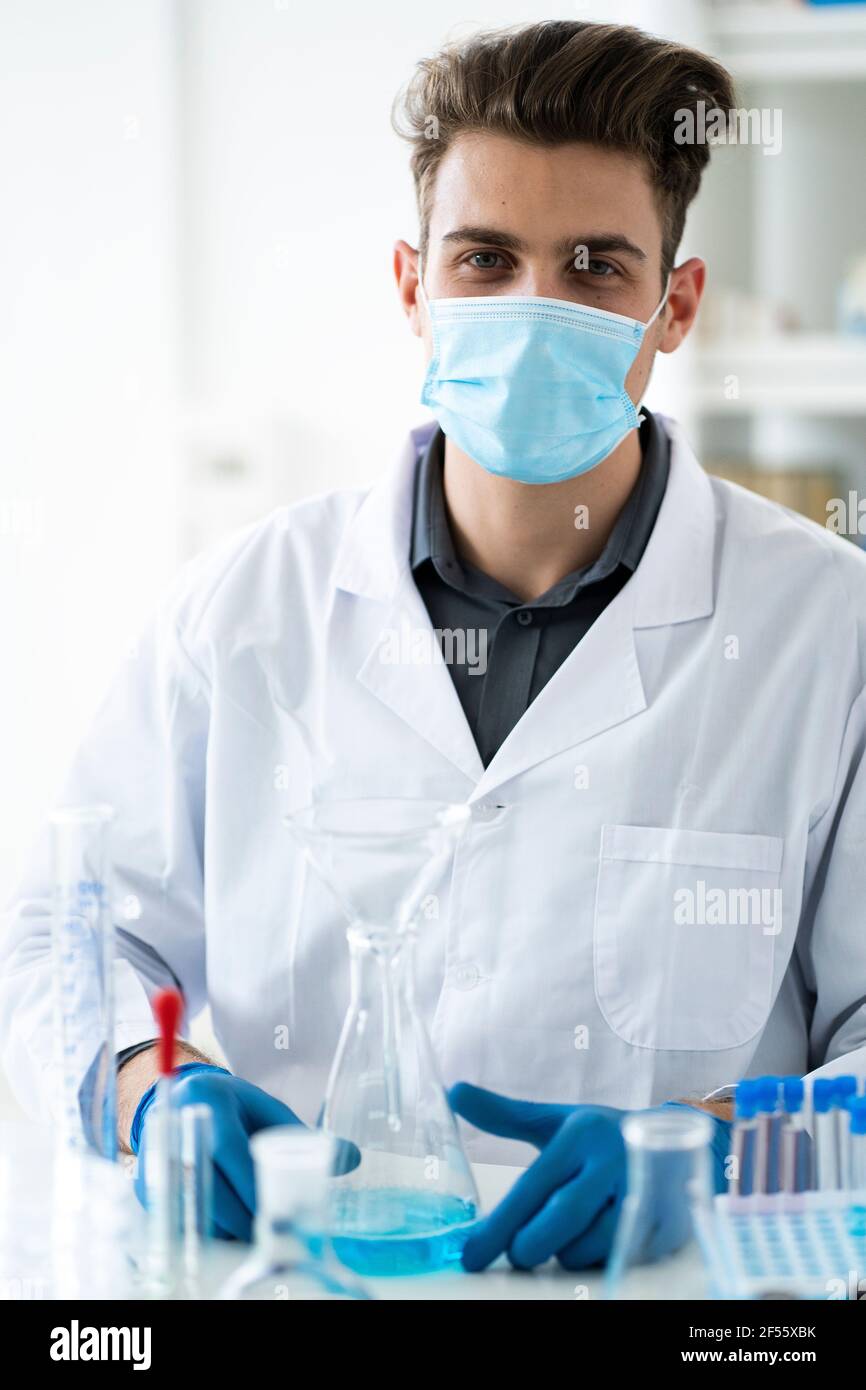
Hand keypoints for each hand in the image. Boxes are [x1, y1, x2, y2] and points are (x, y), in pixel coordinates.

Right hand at [135, 1069, 301, 1241]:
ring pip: (192, 1209)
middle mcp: (171, 1127)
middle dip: (242, 1217)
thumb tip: (351, 1158)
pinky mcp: (147, 1189)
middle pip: (207, 1184)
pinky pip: (180, 1221)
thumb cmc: (233, 1109)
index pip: (227, 1148)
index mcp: (205, 1099)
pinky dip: (209, 1233)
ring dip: (225, 1230)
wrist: (184, 1103)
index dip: (250, 1184)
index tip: (278, 1211)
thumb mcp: (267, 1111)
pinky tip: (232, 1237)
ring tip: (256, 1238)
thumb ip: (303, 1136)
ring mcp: (154, 1160)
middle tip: (273, 1235)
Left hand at [449, 1083, 728, 1272]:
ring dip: (567, 1252)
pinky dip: (598, 1259)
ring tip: (568, 1234)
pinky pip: (616, 1261)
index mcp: (581, 1135)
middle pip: (559, 1221)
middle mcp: (612, 1162)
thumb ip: (504, 1115)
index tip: (470, 1257)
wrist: (682, 1140)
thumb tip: (453, 1091)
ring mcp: (643, 1196)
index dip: (497, 1227)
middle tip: (518, 1250)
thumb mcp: (556, 1121)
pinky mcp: (666, 1228)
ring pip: (586, 1249)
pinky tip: (598, 1239)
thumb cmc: (602, 1137)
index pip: (531, 1187)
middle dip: (529, 1244)